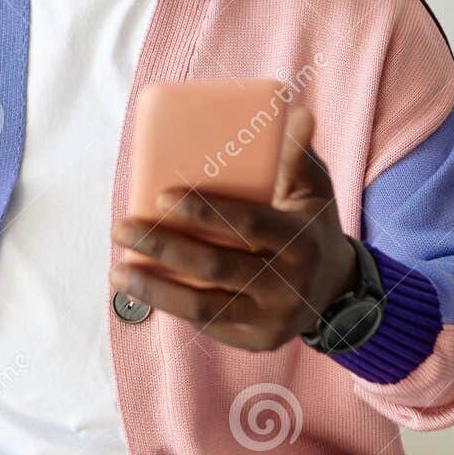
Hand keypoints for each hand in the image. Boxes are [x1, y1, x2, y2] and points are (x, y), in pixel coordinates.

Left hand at [110, 107, 358, 350]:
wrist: (336, 287)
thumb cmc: (310, 224)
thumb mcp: (314, 189)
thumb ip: (297, 153)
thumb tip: (291, 112)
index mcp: (300, 241)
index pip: (246, 225)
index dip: (203, 213)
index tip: (161, 195)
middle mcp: (288, 285)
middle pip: (215, 267)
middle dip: (162, 247)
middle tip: (121, 226)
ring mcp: (272, 319)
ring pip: (204, 307)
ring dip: (154, 288)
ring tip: (117, 269)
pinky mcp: (256, 342)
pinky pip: (207, 326)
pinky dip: (170, 307)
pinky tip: (140, 288)